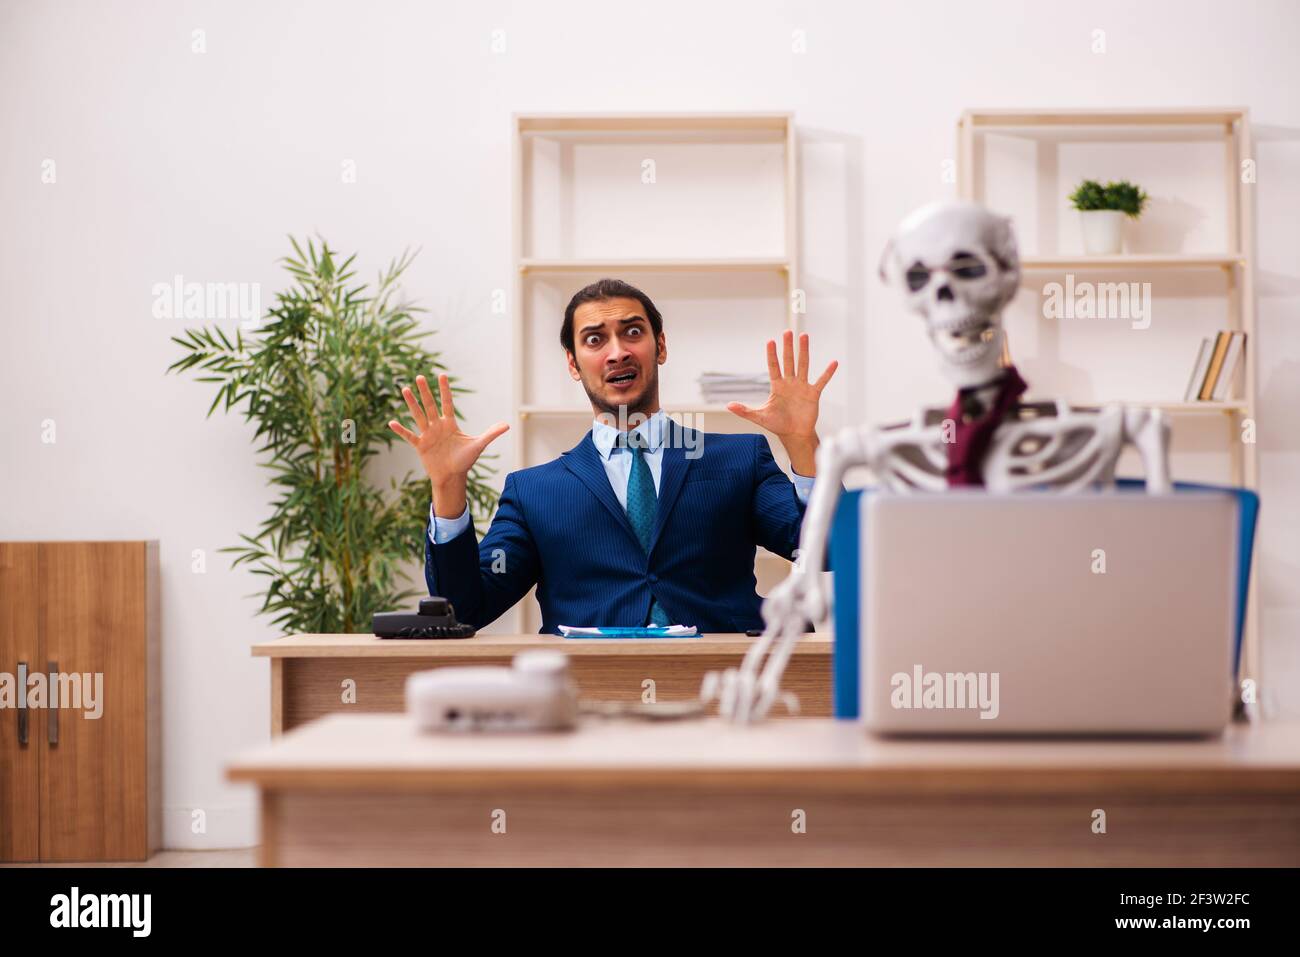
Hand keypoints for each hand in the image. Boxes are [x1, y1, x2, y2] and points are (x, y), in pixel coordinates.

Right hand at [388, 374, 508, 516]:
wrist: (453, 477)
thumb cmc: (465, 460)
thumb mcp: (478, 445)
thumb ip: (491, 433)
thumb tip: (507, 425)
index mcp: (450, 424)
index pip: (447, 403)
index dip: (445, 390)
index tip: (442, 375)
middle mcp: (437, 426)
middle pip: (430, 405)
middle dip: (426, 392)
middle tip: (420, 376)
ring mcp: (427, 435)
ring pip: (418, 416)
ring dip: (412, 404)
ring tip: (404, 389)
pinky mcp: (420, 446)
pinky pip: (409, 436)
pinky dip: (401, 431)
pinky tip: (392, 422)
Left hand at [727, 330, 836, 472]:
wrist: (794, 434)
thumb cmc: (777, 425)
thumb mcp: (759, 417)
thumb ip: (745, 411)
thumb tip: (729, 406)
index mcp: (777, 386)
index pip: (773, 367)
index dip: (772, 355)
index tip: (770, 341)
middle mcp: (790, 383)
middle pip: (788, 361)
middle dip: (788, 347)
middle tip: (787, 331)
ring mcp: (802, 387)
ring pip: (803, 365)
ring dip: (804, 351)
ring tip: (804, 336)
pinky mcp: (813, 394)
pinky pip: (821, 381)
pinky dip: (828, 373)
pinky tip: (834, 362)